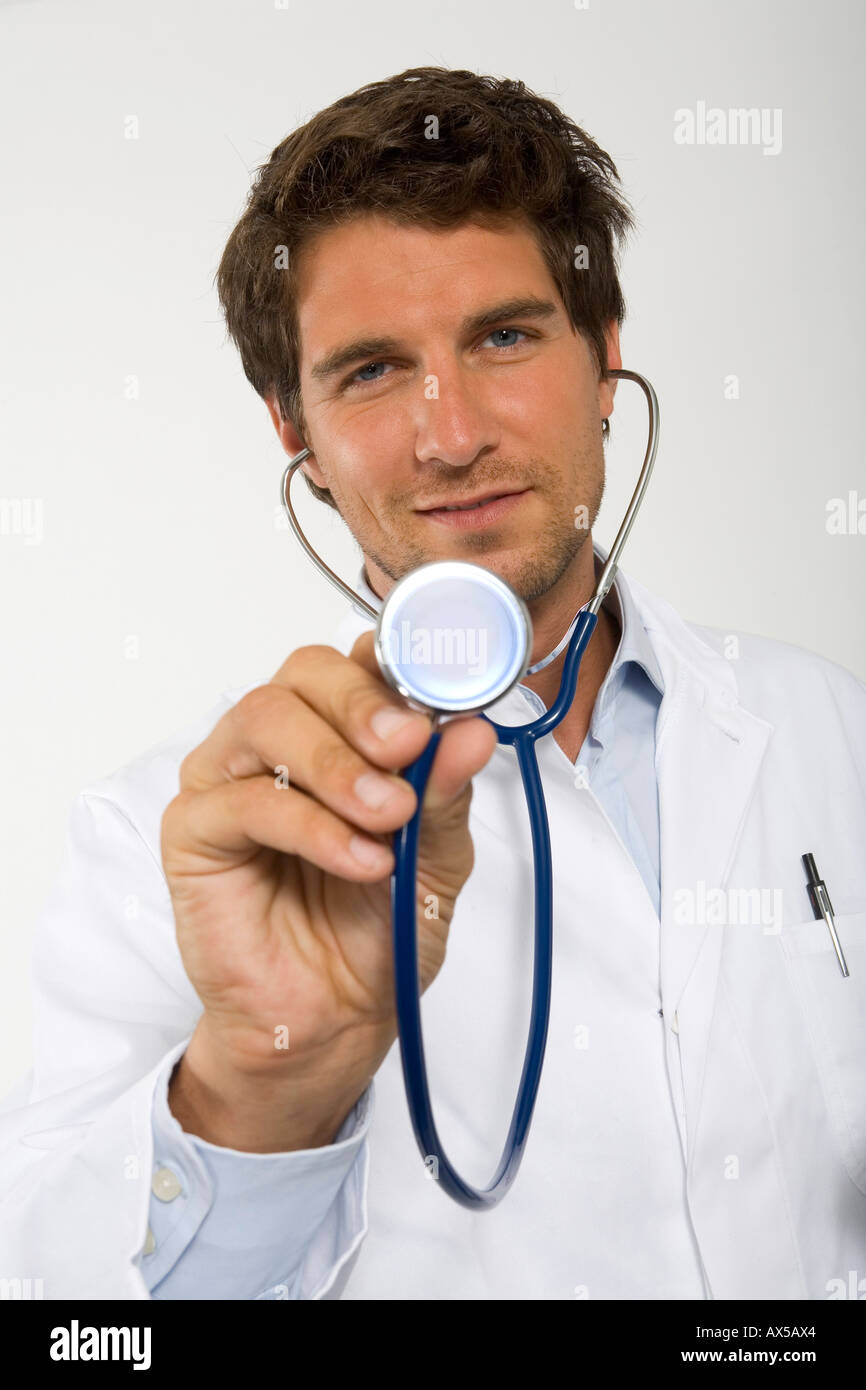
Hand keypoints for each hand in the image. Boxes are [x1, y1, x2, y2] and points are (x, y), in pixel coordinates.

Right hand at [160, 633, 497, 1148]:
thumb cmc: (377, 932)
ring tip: (389, 818)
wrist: (335, 1019)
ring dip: (335, 763)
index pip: (355, 663)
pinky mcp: (193, 831)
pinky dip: (309, 824)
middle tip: (408, 748)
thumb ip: (447, 794)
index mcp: (337, 733)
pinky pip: (242, 801)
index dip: (396, 669)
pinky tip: (357, 859)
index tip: (439, 705)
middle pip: (303, 674)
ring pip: (265, 719)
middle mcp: (278, 743)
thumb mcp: (438, 861)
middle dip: (362, 705)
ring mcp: (229, 780)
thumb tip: (474, 733)